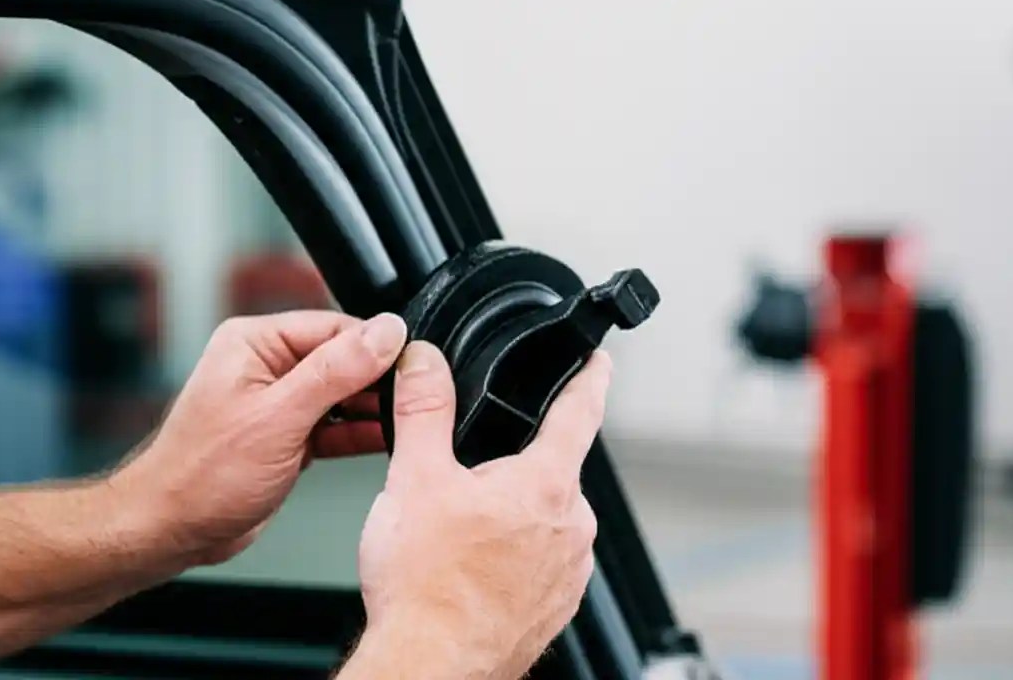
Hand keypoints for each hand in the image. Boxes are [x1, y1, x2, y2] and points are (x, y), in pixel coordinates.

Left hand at [111, 311, 406, 564]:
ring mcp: (277, 403)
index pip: (333, 326)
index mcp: (254, 343)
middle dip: (377, 380)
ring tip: (407, 420)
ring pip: (342, 395)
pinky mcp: (287, 437)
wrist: (171, 530)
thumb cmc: (200, 474)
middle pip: (342, 359)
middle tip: (414, 396)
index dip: (376, 345)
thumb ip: (336, 372)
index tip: (413, 361)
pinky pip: (334, 425)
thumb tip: (384, 334)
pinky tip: (385, 439)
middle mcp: (266, 366)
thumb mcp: (279, 417)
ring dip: (371, 409)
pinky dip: (357, 434)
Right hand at [344, 342, 608, 679]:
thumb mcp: (414, 479)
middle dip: (512, 469)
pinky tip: (470, 573)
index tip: (599, 362)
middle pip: (550, 473)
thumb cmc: (427, 586)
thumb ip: (423, 411)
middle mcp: (571, 528)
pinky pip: (540, 564)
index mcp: (547, 486)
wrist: (430, 665)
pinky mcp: (554, 608)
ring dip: (510, 518)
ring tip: (457, 540)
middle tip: (460, 488)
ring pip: (544, 521)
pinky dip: (511, 560)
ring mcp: (568, 573)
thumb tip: (425, 363)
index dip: (590, 378)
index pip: (580, 413)